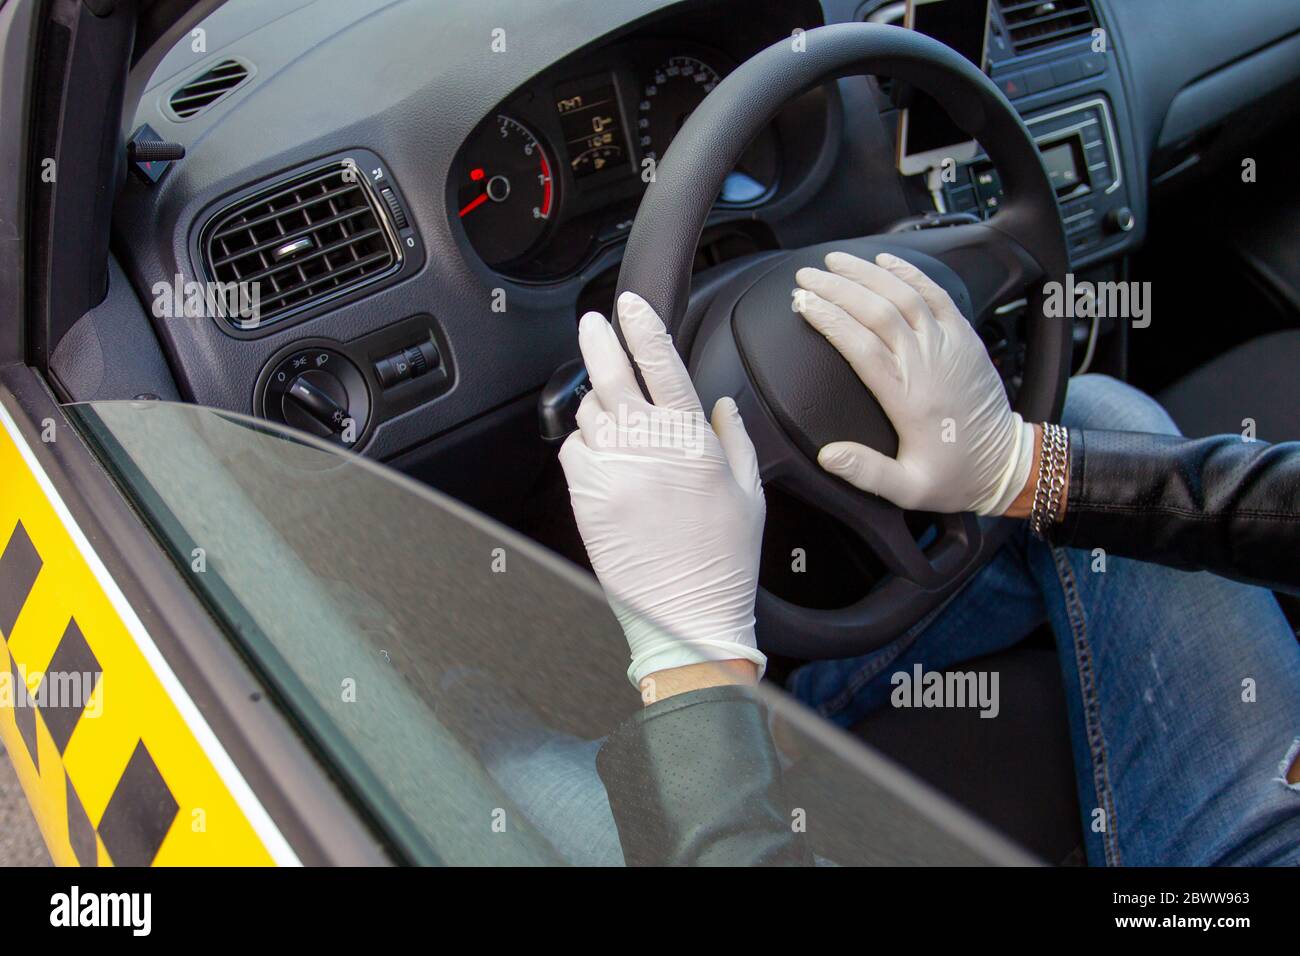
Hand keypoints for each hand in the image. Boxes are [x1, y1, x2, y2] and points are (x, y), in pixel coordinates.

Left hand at [559, 291, 766, 690]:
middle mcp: (646, 449)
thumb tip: (723, 403)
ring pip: (589, 413)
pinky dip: (584, 444)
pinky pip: (573, 451)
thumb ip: (735, 439)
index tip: (631, 304)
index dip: (643, 326)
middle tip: (594, 324)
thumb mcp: (749, 493)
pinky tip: (603, 455)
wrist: (686, 617)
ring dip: (597, 404)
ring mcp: (610, 472)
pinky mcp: (585, 498)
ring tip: (614, 413)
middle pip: (610, 375)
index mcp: (691, 442)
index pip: (661, 365)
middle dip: (598, 339)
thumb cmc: (723, 560)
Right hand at [793, 251, 1033, 515]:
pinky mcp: (965, 338)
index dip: (828, 319)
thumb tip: (827, 455)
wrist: (1005, 465)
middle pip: (877, 312)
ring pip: (904, 296)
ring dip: (867, 274)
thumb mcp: (907, 488)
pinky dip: (909, 274)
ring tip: (834, 261)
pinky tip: (884, 261)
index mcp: (908, 399)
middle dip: (837, 288)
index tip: (801, 303)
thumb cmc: (953, 477)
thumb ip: (866, 471)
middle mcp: (928, 365)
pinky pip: (937, 295)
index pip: (860, 346)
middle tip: (805, 277)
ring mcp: (949, 346)